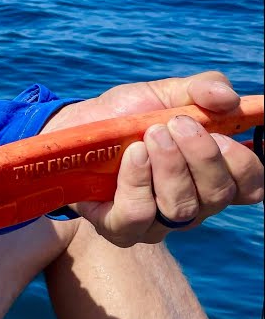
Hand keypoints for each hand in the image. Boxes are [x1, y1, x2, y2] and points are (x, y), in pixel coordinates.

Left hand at [40, 71, 263, 246]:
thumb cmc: (124, 117)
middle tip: (176, 124)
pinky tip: (131, 156)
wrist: (71, 130)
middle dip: (202, 156)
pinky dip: (138, 181)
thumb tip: (227, 97)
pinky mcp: (119, 228)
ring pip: (182, 207)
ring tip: (149, 135)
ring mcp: (156, 222)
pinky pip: (139, 214)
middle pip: (218, 196)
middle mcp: (190, 205)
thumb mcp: (162, 95)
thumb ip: (199, 90)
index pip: (249, 187)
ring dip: (170, 165)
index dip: (243, 164)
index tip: (220, 133)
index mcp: (209, 176)